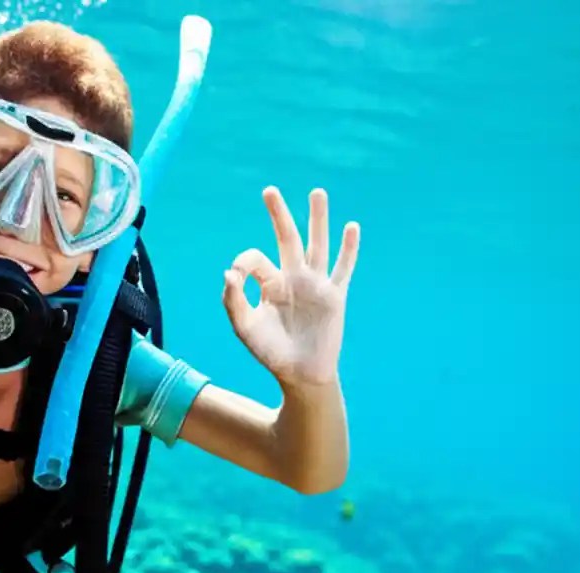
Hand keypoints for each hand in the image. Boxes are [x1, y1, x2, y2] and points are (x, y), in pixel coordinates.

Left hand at [223, 187, 359, 387]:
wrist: (300, 374)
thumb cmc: (270, 352)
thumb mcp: (244, 327)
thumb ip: (232, 300)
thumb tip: (228, 272)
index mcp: (269, 283)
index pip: (255, 259)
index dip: (243, 263)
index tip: (236, 278)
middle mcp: (292, 278)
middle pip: (287, 239)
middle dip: (278, 215)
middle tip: (269, 190)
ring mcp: (315, 285)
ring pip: (317, 245)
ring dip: (317, 219)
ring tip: (317, 192)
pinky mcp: (335, 296)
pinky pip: (343, 268)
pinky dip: (349, 249)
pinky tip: (351, 227)